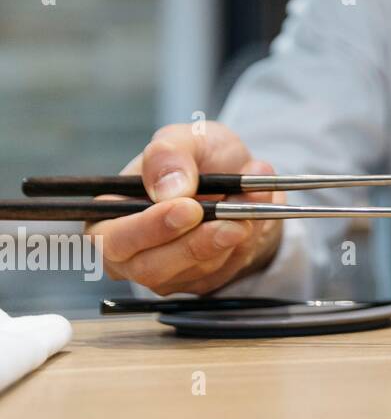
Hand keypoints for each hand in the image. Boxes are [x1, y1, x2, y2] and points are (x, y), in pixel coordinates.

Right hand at [87, 122, 284, 295]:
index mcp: (109, 216)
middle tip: (229, 222)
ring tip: (250, 211)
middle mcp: (130, 252)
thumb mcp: (187, 137)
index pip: (111, 238)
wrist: (240, 178)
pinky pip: (220, 273)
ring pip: (191, 272)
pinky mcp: (198, 281)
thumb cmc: (201, 157)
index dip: (148, 228)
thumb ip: (170, 153)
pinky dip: (243, 245)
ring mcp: (165, 272)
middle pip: (150, 267)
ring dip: (226, 243)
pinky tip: (253, 219)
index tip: (189, 209)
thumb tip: (168, 188)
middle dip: (193, 245)